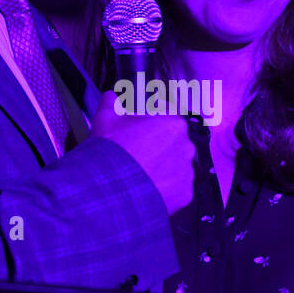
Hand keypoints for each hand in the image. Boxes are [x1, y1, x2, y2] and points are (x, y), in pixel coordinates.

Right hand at [89, 90, 195, 214]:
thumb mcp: (105, 120)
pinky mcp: (185, 195)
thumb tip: (110, 97)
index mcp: (174, 124)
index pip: (167, 121)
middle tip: (138, 157)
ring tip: (141, 178)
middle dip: (159, 149)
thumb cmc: (110, 149)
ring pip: (176, 168)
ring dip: (163, 170)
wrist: (108, 190)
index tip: (139, 135)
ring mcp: (187, 173)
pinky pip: (176, 189)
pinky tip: (146, 191)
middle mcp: (187, 147)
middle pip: (174, 145)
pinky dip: (164, 190)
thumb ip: (111, 103)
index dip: (151, 126)